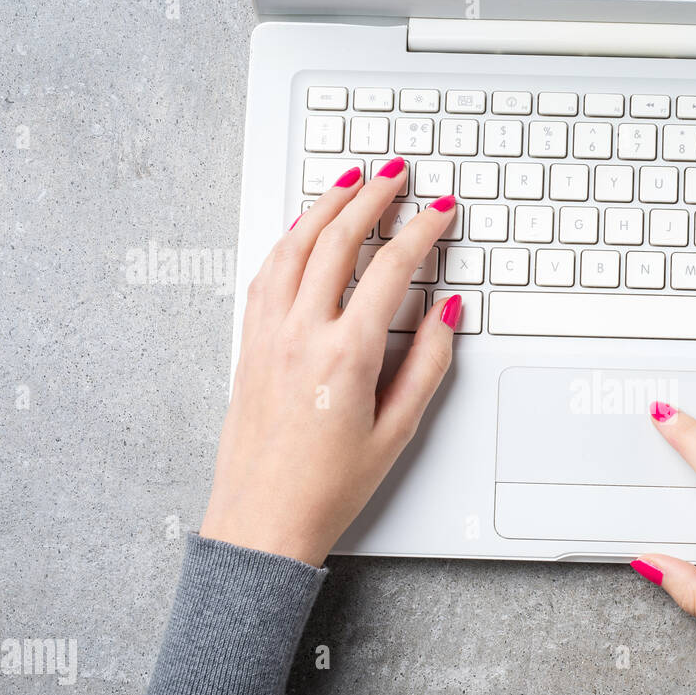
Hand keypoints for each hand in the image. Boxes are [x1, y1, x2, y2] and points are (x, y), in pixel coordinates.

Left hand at [200, 159, 461, 565]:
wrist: (262, 520)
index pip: (390, 268)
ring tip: (350, 180)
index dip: (422, 231)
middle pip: (338, 239)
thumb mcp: (398, 430)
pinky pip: (267, 271)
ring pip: (295, 245)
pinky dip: (289, 238)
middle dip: (372, 197)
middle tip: (397, 175)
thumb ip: (429, 364)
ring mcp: (268, 334)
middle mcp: (301, 333)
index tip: (440, 212)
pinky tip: (302, 228)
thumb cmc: (328, 486)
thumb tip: (447, 311)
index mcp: (346, 354)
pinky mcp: (249, 343)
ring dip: (325, 205)